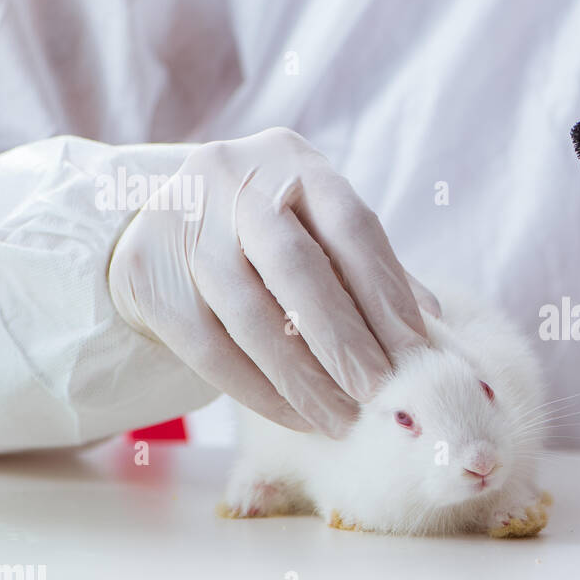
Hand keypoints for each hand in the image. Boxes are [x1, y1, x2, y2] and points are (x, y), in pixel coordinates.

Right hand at [108, 127, 437, 436]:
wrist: (160, 226)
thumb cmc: (267, 235)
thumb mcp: (318, 230)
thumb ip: (369, 268)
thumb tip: (434, 321)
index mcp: (291, 159)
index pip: (351, 226)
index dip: (388, 294)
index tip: (417, 352)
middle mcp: (231, 178)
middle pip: (297, 268)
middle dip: (345, 340)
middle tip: (381, 393)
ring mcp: (181, 223)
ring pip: (250, 315)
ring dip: (304, 380)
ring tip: (343, 420)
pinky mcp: (146, 274)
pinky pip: (209, 348)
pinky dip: (258, 391)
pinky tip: (296, 417)